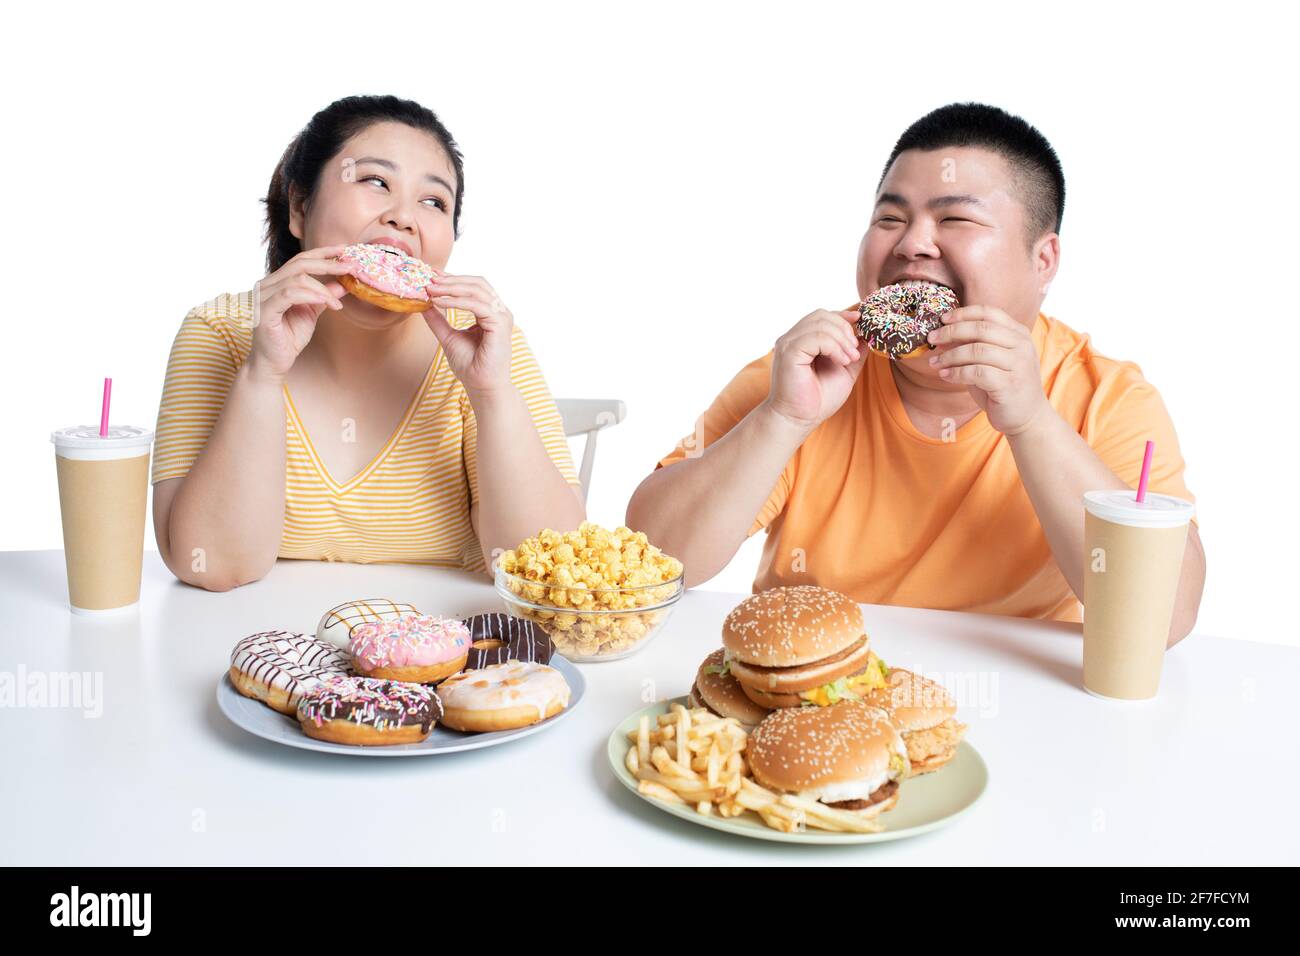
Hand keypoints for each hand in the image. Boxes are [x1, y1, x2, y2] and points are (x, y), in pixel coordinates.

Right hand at [249, 245, 351, 380]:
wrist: (274, 362)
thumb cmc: (289, 338)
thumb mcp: (313, 312)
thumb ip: (325, 296)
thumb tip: (344, 283)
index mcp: (277, 282)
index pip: (301, 259)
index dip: (323, 252)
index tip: (345, 249)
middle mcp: (267, 284)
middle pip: (300, 263)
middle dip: (328, 264)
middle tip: (351, 268)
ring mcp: (263, 296)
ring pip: (297, 278)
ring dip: (323, 288)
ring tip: (337, 303)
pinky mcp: (264, 310)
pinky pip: (289, 294)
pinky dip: (311, 296)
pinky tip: (327, 303)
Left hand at [421, 273, 513, 396]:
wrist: (481, 386)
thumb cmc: (470, 366)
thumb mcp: (448, 337)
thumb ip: (439, 321)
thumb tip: (424, 305)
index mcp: (491, 313)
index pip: (474, 287)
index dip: (453, 279)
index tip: (432, 276)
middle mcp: (499, 312)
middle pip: (477, 283)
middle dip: (451, 280)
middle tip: (429, 280)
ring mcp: (502, 317)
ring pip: (477, 291)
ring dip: (451, 288)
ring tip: (431, 290)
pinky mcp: (500, 324)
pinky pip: (476, 305)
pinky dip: (456, 301)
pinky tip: (440, 302)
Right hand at [762, 308, 866, 432]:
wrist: (799, 420)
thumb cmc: (817, 400)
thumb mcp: (844, 371)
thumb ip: (853, 352)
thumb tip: (867, 336)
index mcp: (802, 340)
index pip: (822, 316)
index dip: (843, 316)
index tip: (860, 321)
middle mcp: (792, 338)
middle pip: (822, 315)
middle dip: (845, 329)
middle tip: (854, 351)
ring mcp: (788, 344)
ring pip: (820, 323)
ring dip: (842, 339)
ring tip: (849, 359)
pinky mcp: (789, 352)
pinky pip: (816, 337)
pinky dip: (834, 347)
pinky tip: (841, 361)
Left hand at [926, 305, 1049, 434]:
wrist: (1027, 417)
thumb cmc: (1003, 387)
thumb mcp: (989, 361)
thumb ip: (972, 346)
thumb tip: (943, 334)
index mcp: (1018, 334)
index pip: (989, 312)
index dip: (963, 313)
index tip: (942, 319)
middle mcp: (1022, 345)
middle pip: (980, 329)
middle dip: (951, 332)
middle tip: (932, 338)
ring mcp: (1018, 364)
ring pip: (977, 350)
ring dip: (950, 355)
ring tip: (934, 363)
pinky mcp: (1010, 384)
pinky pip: (976, 372)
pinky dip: (956, 373)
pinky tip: (945, 375)